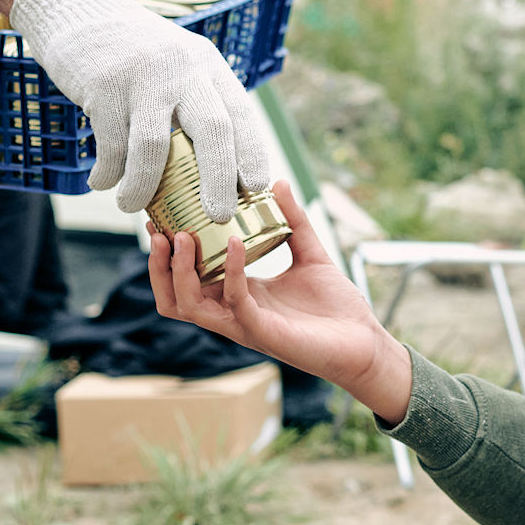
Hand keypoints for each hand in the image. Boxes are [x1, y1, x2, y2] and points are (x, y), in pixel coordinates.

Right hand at [6, 0, 269, 219]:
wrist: (78, 9)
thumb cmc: (134, 53)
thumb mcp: (177, 62)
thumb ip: (195, 102)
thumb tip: (212, 170)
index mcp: (207, 65)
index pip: (241, 113)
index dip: (252, 153)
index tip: (257, 188)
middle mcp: (183, 68)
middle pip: (213, 130)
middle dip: (219, 179)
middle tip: (218, 215)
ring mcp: (143, 76)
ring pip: (154, 145)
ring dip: (144, 186)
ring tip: (131, 205)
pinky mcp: (104, 85)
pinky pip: (111, 143)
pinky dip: (107, 171)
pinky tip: (100, 182)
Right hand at [149, 181, 414, 419]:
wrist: (365, 341)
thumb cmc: (336, 307)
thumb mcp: (311, 253)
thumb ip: (293, 221)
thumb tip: (278, 183)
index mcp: (238, 295)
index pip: (187, 278)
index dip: (167, 253)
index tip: (161, 219)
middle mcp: (233, 312)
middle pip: (174, 297)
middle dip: (159, 265)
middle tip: (159, 230)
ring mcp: (245, 325)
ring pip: (189, 306)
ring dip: (179, 272)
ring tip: (182, 237)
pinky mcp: (264, 332)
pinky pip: (235, 301)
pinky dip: (231, 271)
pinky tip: (235, 244)